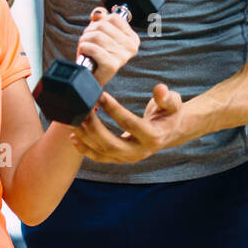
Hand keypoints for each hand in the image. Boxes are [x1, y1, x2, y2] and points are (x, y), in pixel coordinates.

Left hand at [69, 83, 185, 163]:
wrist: (169, 133)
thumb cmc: (169, 114)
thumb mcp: (173, 103)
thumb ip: (166, 97)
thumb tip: (159, 88)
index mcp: (153, 137)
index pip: (130, 124)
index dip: (114, 109)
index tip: (101, 95)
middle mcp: (140, 152)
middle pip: (111, 143)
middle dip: (94, 126)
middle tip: (83, 108)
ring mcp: (128, 158)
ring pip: (102, 151)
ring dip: (85, 136)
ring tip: (73, 119)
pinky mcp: (119, 159)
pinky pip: (99, 157)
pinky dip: (84, 148)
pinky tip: (73, 135)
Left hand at [76, 7, 139, 86]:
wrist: (91, 77)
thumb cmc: (96, 54)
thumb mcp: (101, 33)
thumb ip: (102, 18)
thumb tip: (99, 13)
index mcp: (132, 38)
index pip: (114, 18)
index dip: (100, 22)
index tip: (97, 32)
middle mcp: (131, 47)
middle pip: (103, 26)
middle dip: (90, 31)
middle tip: (88, 41)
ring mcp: (123, 57)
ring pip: (96, 36)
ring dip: (85, 40)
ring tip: (86, 48)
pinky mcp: (112, 65)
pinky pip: (93, 48)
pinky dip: (84, 48)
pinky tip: (84, 52)